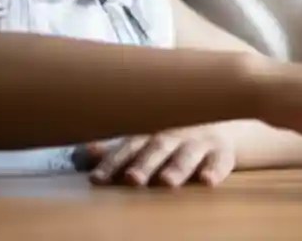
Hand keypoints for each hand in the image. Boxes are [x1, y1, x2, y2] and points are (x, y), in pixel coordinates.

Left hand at [84, 125, 236, 187]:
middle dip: (144, 164)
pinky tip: (207, 181)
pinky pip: (220, 161)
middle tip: (132, 178)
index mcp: (149, 133)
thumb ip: (114, 150)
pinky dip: (215, 170)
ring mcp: (198, 142)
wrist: (220, 119)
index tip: (97, 179)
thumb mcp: (143, 138)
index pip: (127, 147)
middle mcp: (172, 135)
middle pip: (156, 148)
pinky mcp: (222, 151)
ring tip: (167, 182)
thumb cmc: (173, 134)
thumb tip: (80, 153)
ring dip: (177, 167)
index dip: (112, 163)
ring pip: (187, 154)